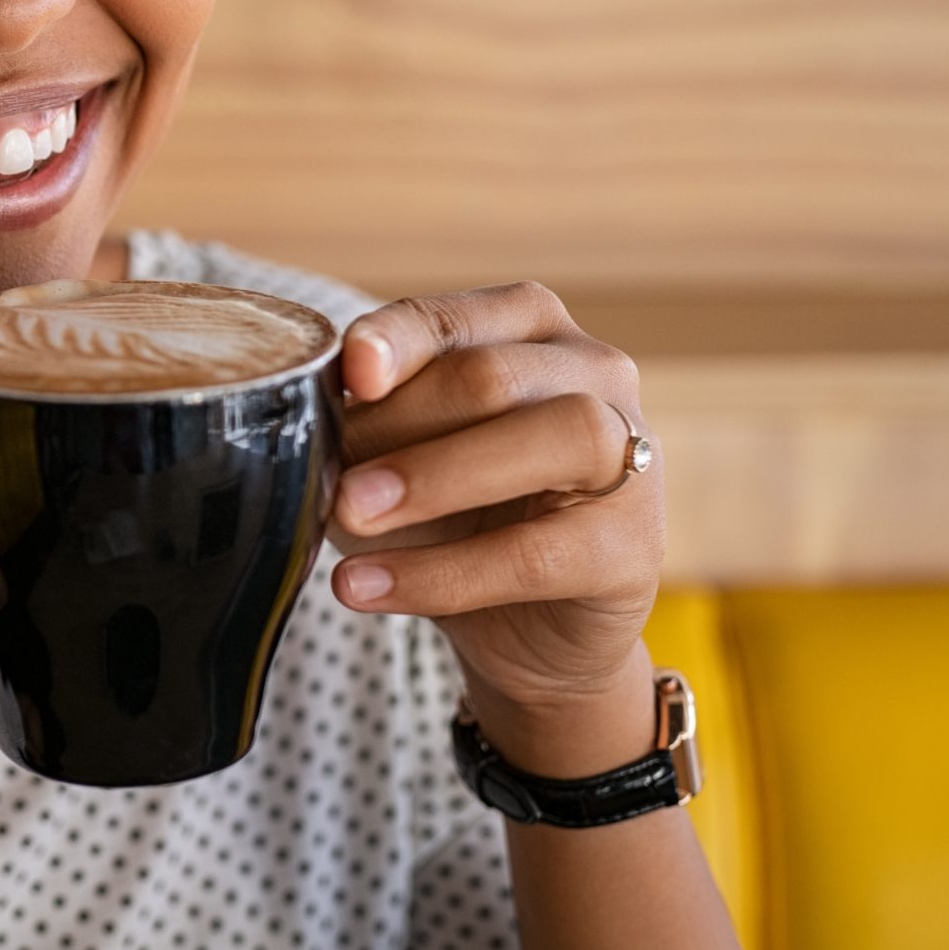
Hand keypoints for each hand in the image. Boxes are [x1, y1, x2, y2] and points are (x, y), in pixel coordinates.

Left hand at [329, 282, 663, 767]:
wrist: (522, 629)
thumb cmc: (456, 515)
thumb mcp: (397, 457)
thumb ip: (367, 426)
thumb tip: (313, 424)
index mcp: (525, 328)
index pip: (449, 320)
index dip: (396, 341)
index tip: (349, 374)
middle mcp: (592, 371)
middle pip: (492, 377)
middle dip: (399, 426)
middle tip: (330, 481)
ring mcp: (631, 454)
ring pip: (551, 439)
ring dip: (434, 480)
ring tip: (350, 518)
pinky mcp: (635, 546)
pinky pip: (539, 553)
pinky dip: (444, 574)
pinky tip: (372, 587)